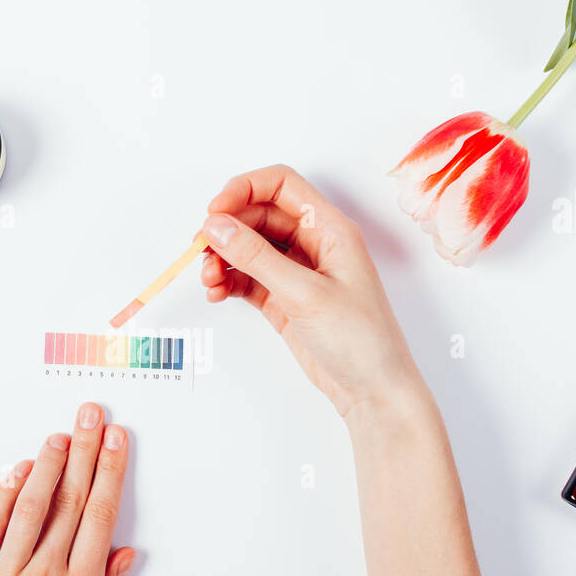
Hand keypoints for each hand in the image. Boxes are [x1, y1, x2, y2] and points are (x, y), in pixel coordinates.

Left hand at [0, 402, 133, 575]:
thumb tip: (124, 556)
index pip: (99, 517)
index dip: (110, 473)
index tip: (117, 442)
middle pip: (70, 500)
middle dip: (85, 452)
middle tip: (93, 417)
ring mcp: (5, 572)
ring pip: (33, 504)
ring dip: (49, 463)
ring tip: (61, 433)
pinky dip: (7, 492)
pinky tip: (20, 470)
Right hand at [199, 165, 424, 419]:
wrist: (373, 391)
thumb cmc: (360, 340)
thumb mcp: (305, 293)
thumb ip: (257, 257)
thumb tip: (216, 226)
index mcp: (330, 229)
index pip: (281, 185)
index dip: (243, 190)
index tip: (213, 212)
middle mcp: (313, 244)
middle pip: (258, 215)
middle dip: (227, 229)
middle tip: (203, 252)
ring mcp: (297, 272)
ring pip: (249, 248)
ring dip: (224, 258)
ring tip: (210, 280)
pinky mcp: (284, 299)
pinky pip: (248, 278)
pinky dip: (229, 281)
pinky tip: (217, 293)